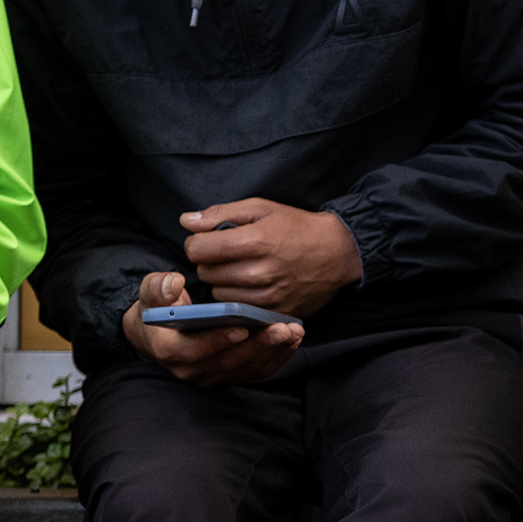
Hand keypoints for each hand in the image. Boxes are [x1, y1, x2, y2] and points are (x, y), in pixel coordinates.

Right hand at [122, 270, 305, 385]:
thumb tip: (174, 282)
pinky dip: (275, 358)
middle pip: (227, 362)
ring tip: (294, 331)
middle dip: (257, 345)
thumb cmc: (158, 307)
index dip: (218, 340)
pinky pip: (255, 372)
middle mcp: (190, 370)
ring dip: (272, 352)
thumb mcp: (150, 293)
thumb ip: (158, 287)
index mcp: (168, 350)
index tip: (242, 327)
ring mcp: (210, 377)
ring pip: (245, 369)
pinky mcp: (228, 377)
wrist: (159, 331)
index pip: (195, 350)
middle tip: (282, 328)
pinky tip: (292, 340)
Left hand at [177, 197, 363, 317]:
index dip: (197, 242)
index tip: (209, 240)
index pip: (198, 249)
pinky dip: (237, 299)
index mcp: (254, 241)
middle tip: (229, 254)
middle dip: (210, 262)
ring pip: (218, 294)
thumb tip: (186, 221)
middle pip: (205, 273)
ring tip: (242, 270)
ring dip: (223, 282)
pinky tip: (250, 286)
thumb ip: (220, 214)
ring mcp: (266, 297)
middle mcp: (258, 272)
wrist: (336, 254)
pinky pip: (237, 311)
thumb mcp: (261, 208)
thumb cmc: (296, 227)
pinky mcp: (273, 313)